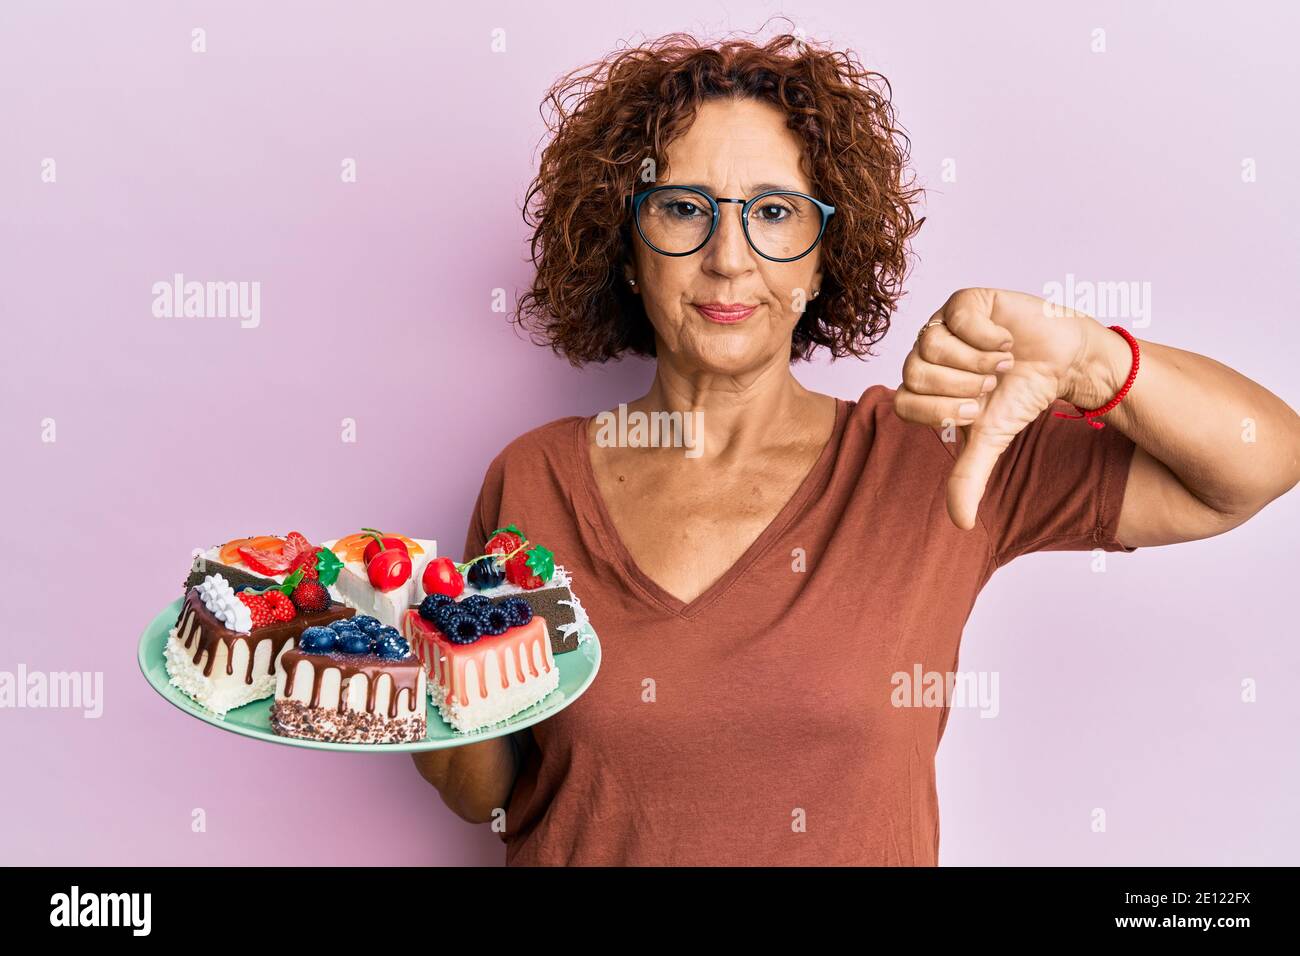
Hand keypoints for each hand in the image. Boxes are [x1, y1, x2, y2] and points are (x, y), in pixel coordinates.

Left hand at [894, 288, 1112, 529]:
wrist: (1063, 361)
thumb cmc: (1021, 396)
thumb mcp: (994, 438)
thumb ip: (970, 475)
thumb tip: (960, 524)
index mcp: (923, 388)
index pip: (904, 403)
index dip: (942, 410)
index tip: (978, 410)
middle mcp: (925, 355)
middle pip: (914, 373)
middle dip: (962, 385)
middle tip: (993, 384)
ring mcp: (941, 325)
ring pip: (931, 344)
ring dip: (976, 361)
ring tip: (1003, 364)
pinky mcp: (964, 301)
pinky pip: (957, 317)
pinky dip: (986, 336)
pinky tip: (1006, 341)